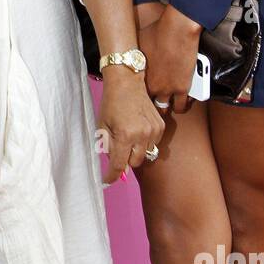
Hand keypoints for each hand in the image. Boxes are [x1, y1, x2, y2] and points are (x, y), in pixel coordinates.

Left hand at [97, 69, 166, 184]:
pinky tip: (137, 130)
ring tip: (127, 135)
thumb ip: (107, 147)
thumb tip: (114, 165)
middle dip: (125, 160)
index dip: (112, 176)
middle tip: (118, 149)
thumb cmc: (112, 103)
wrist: (127, 82)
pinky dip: (144, 142)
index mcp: (125, 135)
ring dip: (135, 151)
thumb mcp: (102, 126)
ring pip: (145, 154)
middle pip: (135, 162)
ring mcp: (154, 130)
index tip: (107, 181)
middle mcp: (142, 134)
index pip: (119, 165)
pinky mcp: (161, 126)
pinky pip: (153, 144)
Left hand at [137, 1, 200, 115]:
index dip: (137, 99)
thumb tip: (129, 53)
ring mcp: (168, 89)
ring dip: (166, 108)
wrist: (177, 30)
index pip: (134, 98)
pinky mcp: (183, 88)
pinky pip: (183, 105)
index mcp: (138, 79)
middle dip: (150, 107)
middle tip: (152, 105)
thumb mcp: (137, 44)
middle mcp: (152, 87)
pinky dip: (183, 105)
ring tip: (168, 106)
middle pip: (148, 106)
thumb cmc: (156, 33)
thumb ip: (135, 56)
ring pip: (165, 110)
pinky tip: (182, 103)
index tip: (139, 99)